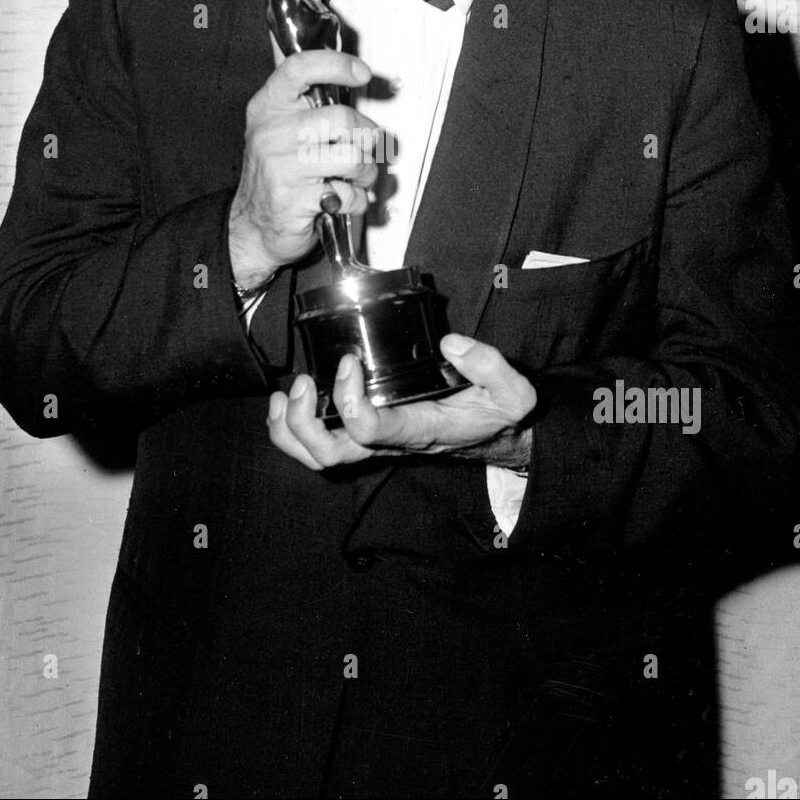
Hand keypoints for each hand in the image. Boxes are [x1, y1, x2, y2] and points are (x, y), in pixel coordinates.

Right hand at [229, 51, 379, 285]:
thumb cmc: (277, 174)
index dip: (335, 64)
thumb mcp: (283, 130)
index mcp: (268, 108)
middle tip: (367, 145)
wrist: (254, 225)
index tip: (360, 72)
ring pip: (352, 157)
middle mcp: (271, 133)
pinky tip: (342, 198)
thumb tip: (355, 80)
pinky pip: (348, 194)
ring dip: (366, 171)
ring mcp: (281, 167)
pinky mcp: (294, 200)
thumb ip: (313, 106)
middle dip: (367, 135)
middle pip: (341, 118)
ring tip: (357, 176)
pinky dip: (356, 200)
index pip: (299, 69)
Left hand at [268, 335, 536, 470]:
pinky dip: (290, 430)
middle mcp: (389, 442)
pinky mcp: (364, 435)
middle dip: (305, 422)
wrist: (494, 435)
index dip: (349, 400)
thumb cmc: (496, 413)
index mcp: (418, 430)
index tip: (350, 360)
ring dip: (291, 430)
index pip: (371, 430)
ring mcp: (373, 443)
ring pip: (318, 456)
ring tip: (288, 392)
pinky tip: (285, 400)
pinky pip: (317, 447)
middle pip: (331, 453)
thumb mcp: (513, 391)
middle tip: (304, 381)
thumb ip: (490, 366)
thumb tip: (452, 343)